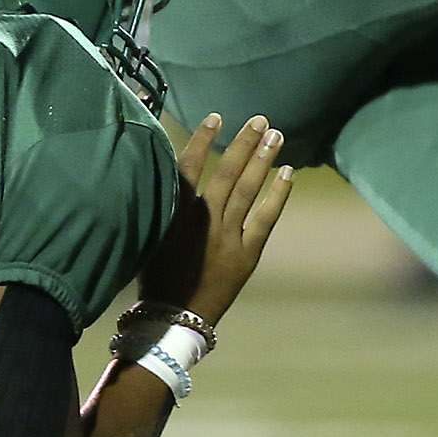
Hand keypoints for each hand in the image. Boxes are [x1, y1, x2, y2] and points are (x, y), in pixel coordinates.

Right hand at [140, 113, 293, 326]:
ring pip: (248, 190)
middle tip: (261, 119)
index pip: (189, 166)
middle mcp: (203, 221)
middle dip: (244, 143)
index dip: (203, 139)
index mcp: (175, 214)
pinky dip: (277, 195)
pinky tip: (287, 173)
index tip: (216, 117)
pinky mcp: (246, 255)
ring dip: (262, 160)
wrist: (174, 319)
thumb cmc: (155, 277)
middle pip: (227, 172)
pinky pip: (265, 219)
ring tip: (277, 136)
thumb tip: (173, 172)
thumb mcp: (150, 235)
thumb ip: (164, 205)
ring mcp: (227, 237)